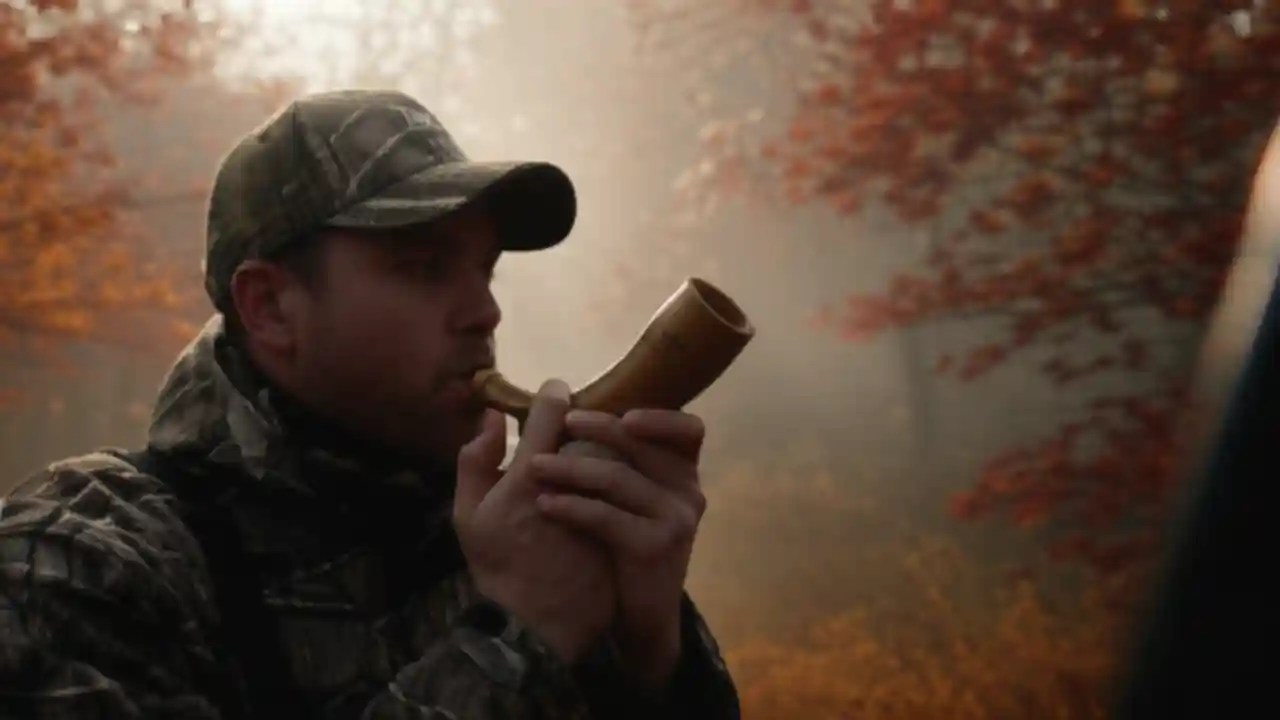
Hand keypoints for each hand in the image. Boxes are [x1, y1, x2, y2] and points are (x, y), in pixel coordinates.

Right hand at [453, 380, 617, 664]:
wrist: (543, 628)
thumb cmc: (500, 572)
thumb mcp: (469, 518)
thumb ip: (475, 462)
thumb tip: (492, 418)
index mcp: (528, 477)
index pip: (550, 414)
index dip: (554, 395)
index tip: (556, 391)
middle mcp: (574, 485)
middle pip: (590, 428)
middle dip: (586, 420)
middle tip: (578, 420)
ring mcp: (606, 504)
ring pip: (615, 454)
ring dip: (608, 448)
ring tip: (598, 453)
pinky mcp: (629, 523)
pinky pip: (632, 486)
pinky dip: (626, 479)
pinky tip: (616, 488)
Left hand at [530, 408, 706, 690]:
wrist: (638, 614)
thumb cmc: (626, 548)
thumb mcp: (627, 500)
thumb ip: (613, 455)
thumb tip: (570, 405)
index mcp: (682, 473)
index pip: (690, 431)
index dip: (660, 418)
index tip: (623, 415)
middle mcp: (687, 492)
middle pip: (642, 446)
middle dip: (598, 429)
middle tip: (561, 424)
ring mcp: (674, 520)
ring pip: (617, 477)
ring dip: (569, 468)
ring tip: (534, 467)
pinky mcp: (654, 547)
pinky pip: (606, 516)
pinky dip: (571, 507)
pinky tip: (545, 504)